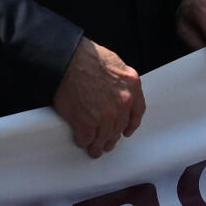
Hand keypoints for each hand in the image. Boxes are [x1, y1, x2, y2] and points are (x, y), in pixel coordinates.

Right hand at [53, 38, 144, 156]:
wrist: (67, 60)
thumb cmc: (86, 57)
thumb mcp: (115, 64)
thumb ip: (120, 81)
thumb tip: (116, 92)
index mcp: (132, 86)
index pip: (137, 111)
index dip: (131, 124)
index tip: (126, 130)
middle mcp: (122, 103)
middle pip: (119, 127)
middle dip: (112, 137)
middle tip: (107, 143)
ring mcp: (105, 115)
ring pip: (104, 137)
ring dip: (99, 145)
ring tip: (94, 149)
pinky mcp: (86, 123)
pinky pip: (86, 139)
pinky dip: (83, 141)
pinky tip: (81, 141)